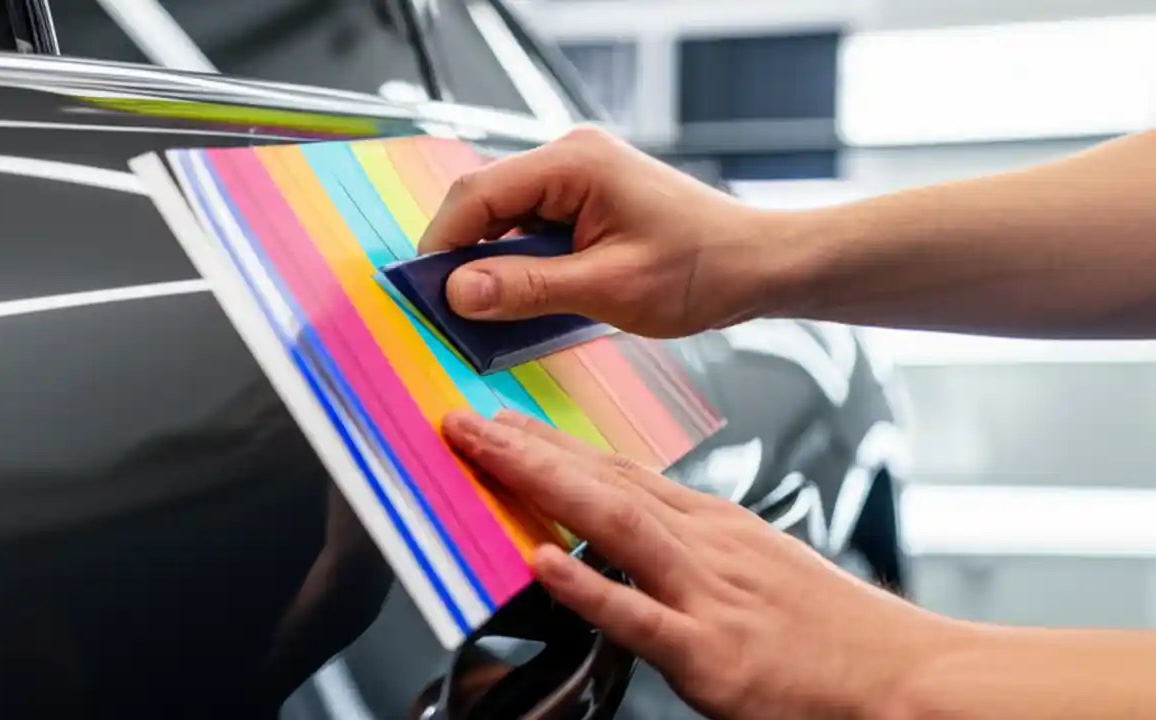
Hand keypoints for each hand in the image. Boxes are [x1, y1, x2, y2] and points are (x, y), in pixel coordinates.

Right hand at [419, 126, 794, 337]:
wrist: (754, 265)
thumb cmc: (701, 269)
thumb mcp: (607, 289)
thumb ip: (527, 289)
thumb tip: (458, 292)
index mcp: (574, 163)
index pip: (478, 194)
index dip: (442, 243)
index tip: (424, 291)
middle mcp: (571, 158)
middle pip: (485, 203)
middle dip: (465, 256)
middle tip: (452, 310)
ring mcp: (578, 178)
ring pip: (505, 219)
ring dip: (494, 263)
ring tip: (492, 312)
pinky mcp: (585, 201)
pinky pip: (531, 229)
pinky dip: (521, 264)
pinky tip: (525, 299)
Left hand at [442, 409, 970, 719]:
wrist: (902, 673)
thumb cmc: (831, 627)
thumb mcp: (756, 563)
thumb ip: (690, 546)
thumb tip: (632, 534)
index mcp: (713, 525)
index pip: (618, 471)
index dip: (553, 445)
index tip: (503, 422)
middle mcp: (705, 545)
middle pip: (604, 482)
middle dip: (528, 449)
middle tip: (465, 421)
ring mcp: (707, 594)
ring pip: (614, 524)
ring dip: (543, 484)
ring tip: (487, 455)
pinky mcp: (712, 652)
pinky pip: (640, 616)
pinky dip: (590, 585)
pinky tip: (545, 561)